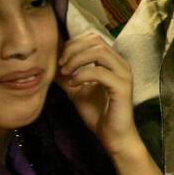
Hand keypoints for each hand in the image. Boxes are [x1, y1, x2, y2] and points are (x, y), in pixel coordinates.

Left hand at [56, 33, 138, 155]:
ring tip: (66, 73)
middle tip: (61, 65)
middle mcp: (121, 64)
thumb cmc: (98, 113)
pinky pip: (100, 72)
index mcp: (112, 62)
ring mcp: (123, 74)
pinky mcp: (122, 87)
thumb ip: (67, 75)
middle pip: (96, 40)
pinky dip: (82, 75)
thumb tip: (50, 62)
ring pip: (99, 51)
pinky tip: (73, 84)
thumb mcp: (76, 90)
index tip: (60, 61)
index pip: (93, 39)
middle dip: (73, 49)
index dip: (73, 45)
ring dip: (77, 59)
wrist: (112, 136)